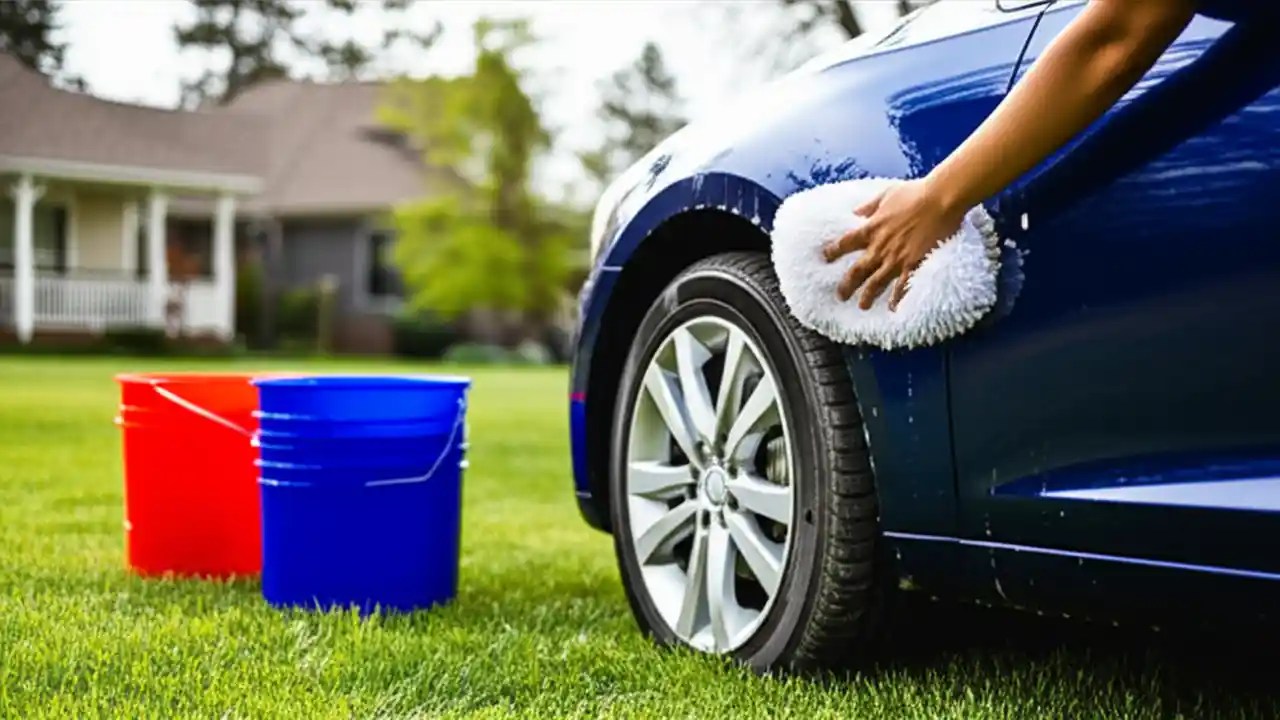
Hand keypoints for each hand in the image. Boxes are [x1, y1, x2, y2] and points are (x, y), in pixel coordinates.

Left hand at [822, 179, 965, 310]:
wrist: (940, 199)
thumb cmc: (914, 193)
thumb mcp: (886, 195)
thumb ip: (869, 206)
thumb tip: (855, 212)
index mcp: (871, 228)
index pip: (845, 243)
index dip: (833, 251)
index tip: (826, 258)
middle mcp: (880, 246)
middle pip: (857, 270)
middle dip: (847, 285)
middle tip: (840, 295)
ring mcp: (896, 258)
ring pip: (876, 282)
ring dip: (868, 296)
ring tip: (862, 306)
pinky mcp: (914, 263)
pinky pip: (902, 285)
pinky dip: (897, 298)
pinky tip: (892, 308)